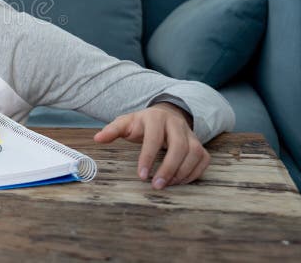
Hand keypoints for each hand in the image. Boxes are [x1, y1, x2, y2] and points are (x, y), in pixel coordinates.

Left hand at [92, 103, 209, 188]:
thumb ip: (112, 131)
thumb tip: (97, 139)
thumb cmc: (142, 123)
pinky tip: (180, 182)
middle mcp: (176, 124)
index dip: (148, 157)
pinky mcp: (199, 144)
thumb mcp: (125, 123)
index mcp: (155, 118)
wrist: (165, 115)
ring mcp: (190, 134)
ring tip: (168, 185)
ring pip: (194, 153)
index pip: (154, 138)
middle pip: (179, 146)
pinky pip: (203, 159)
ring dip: (182, 172)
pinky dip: (194, 173)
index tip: (142, 176)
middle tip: (157, 185)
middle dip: (169, 168)